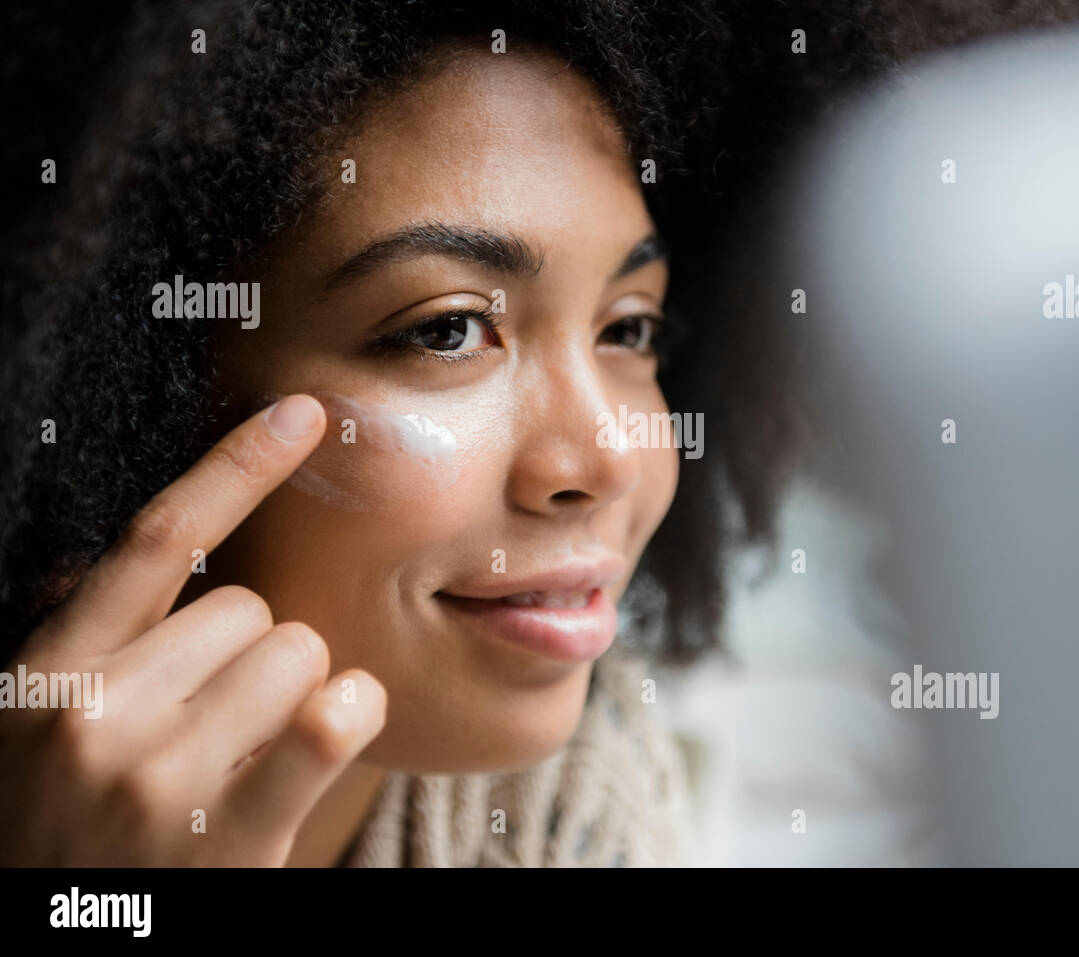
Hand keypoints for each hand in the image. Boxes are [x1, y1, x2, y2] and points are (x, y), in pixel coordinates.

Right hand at [0, 394, 386, 864]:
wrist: (51, 939)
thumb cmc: (63, 833)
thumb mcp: (38, 732)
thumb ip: (95, 645)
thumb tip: (166, 550)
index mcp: (50, 675)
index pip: (155, 540)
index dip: (235, 466)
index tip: (302, 414)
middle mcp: (93, 714)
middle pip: (251, 609)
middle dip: (255, 656)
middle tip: (218, 726)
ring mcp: (157, 777)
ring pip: (300, 657)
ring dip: (297, 695)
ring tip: (245, 759)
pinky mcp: (223, 836)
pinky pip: (329, 717)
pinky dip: (351, 713)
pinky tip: (330, 734)